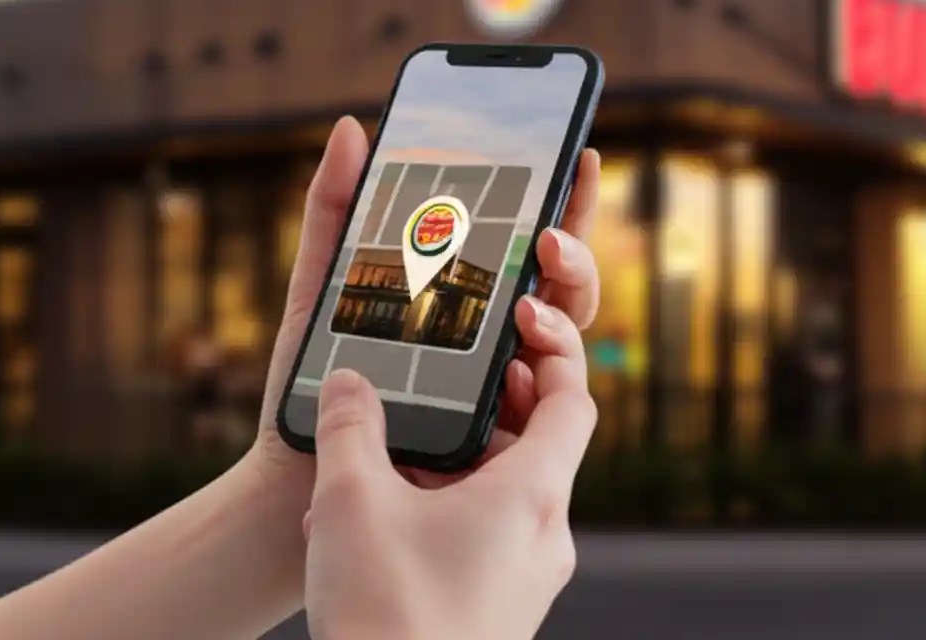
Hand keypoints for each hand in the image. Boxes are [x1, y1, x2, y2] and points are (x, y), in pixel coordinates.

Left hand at [249, 115, 601, 499]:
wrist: (291, 468)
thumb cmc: (309, 380)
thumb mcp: (318, 284)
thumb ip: (335, 210)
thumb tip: (352, 129)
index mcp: (465, 296)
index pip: (528, 243)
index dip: (563, 200)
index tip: (579, 154)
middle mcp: (495, 339)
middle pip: (563, 290)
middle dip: (573, 257)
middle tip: (547, 240)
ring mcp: (500, 388)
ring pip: (566, 343)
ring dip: (564, 316)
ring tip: (530, 306)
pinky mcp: (495, 439)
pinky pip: (543, 409)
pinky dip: (540, 382)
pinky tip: (516, 367)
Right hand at [304, 295, 596, 637]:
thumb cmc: (386, 617)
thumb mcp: (353, 502)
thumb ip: (351, 427)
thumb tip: (351, 384)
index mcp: (532, 496)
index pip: (574, 401)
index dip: (554, 348)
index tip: (519, 316)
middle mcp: (545, 535)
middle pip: (540, 443)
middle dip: (492, 405)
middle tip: (445, 379)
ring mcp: (526, 576)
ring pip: (509, 491)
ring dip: (461, 460)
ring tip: (394, 450)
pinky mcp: (500, 606)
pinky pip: (488, 534)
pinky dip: (452, 506)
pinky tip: (389, 514)